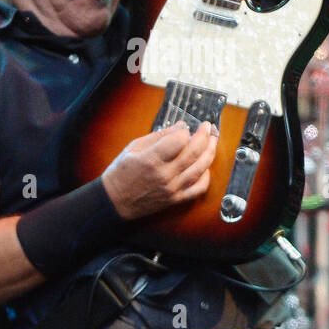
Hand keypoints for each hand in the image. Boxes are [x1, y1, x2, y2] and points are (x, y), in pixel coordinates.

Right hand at [102, 121, 218, 220]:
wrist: (115, 201)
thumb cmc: (121, 173)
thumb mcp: (134, 147)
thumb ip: (159, 136)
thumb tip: (180, 126)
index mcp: (151, 160)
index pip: (179, 140)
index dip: (185, 131)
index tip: (184, 128)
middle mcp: (164, 175)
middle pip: (194, 152)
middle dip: (204, 136)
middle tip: (208, 127)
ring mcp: (172, 188)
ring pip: (200, 168)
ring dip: (210, 152)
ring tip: (212, 141)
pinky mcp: (176, 199)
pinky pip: (199, 188)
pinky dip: (206, 176)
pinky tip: (205, 166)